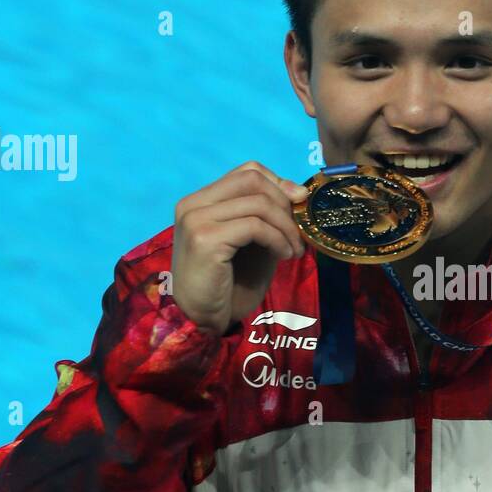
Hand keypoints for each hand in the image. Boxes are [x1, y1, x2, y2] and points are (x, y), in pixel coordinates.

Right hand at [171, 161, 309, 337]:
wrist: (202, 319)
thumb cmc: (229, 284)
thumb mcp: (253, 242)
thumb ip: (267, 216)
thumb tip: (298, 192)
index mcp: (200, 200)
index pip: (247, 171)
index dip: (279, 183)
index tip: (298, 206)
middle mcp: (193, 204)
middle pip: (252, 180)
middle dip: (285, 203)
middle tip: (299, 232)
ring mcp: (196, 219)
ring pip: (258, 202)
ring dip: (286, 226)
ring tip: (294, 250)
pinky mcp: (205, 239)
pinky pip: (255, 226)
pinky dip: (278, 239)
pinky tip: (284, 256)